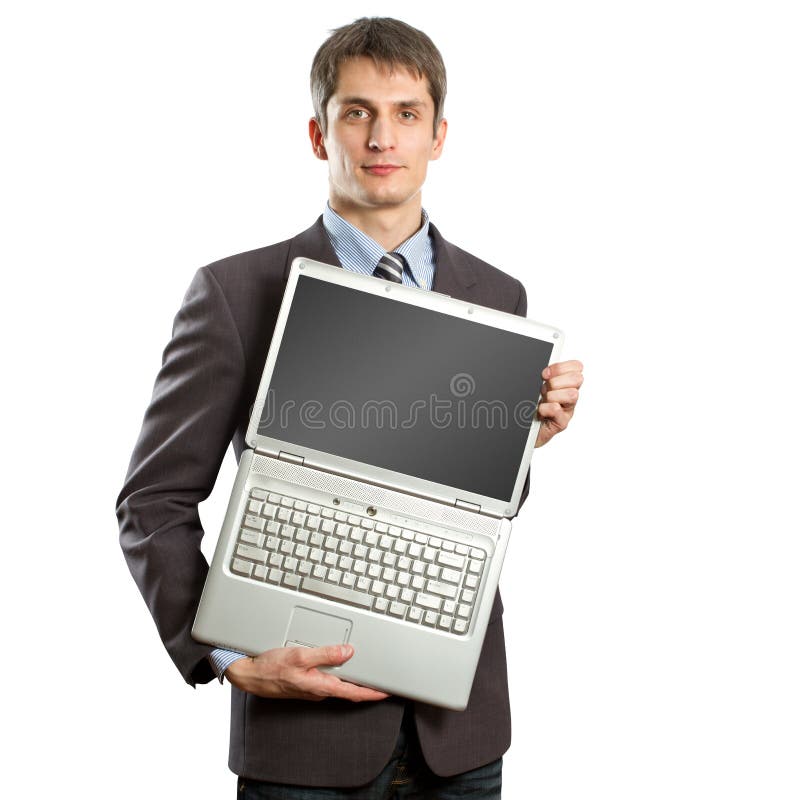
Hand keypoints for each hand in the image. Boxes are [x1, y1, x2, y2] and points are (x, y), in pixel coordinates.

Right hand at [224, 644, 389, 701]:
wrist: (250, 676)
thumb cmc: (271, 668)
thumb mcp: (300, 656)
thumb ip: (325, 654)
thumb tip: (347, 652)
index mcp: (320, 686)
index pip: (353, 693)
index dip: (373, 693)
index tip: (387, 692)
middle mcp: (318, 690)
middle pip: (348, 689)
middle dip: (366, 686)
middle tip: (383, 681)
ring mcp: (312, 688)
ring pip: (338, 684)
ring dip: (353, 679)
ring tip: (367, 672)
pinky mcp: (305, 683)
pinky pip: (327, 680)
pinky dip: (338, 674)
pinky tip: (340, 665)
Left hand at [535, 359, 583, 447]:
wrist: (523, 429)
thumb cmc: (530, 407)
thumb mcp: (537, 386)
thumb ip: (545, 376)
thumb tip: (546, 371)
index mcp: (566, 383)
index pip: (577, 367)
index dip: (560, 367)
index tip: (545, 374)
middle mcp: (570, 396)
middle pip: (577, 379)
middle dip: (556, 381)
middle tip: (543, 389)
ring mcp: (567, 410)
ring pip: (571, 394)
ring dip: (551, 396)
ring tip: (542, 402)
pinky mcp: (562, 423)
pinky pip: (556, 409)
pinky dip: (545, 409)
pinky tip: (540, 412)